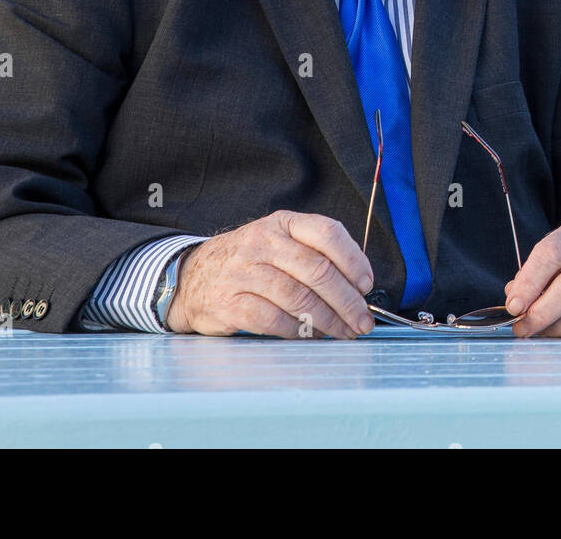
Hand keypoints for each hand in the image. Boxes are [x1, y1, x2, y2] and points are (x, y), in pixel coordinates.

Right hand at [165, 210, 374, 338]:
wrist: (194, 276)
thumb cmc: (249, 262)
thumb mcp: (279, 242)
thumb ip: (314, 255)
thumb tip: (357, 287)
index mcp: (282, 223)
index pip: (327, 232)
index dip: (353, 260)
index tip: (366, 285)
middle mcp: (263, 243)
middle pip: (317, 270)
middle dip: (347, 300)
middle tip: (362, 319)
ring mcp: (244, 272)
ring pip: (300, 298)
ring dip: (329, 321)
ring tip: (344, 331)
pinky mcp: (231, 303)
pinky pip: (275, 320)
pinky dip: (299, 332)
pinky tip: (312, 336)